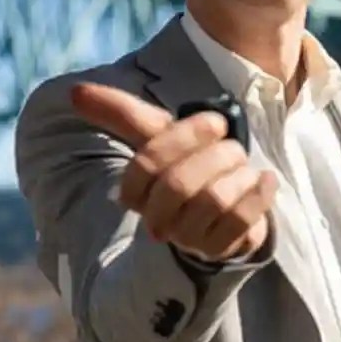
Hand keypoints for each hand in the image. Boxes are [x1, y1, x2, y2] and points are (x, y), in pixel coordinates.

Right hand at [70, 82, 276, 262]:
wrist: (224, 210)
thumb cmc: (187, 166)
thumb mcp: (160, 136)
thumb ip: (121, 114)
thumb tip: (75, 91)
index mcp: (137, 193)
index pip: (147, 165)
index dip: (184, 138)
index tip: (215, 122)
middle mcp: (159, 220)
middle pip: (179, 185)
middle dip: (214, 156)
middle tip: (233, 146)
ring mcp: (190, 240)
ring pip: (213, 201)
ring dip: (238, 173)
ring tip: (246, 165)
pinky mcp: (224, 250)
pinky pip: (242, 222)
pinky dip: (259, 194)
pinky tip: (264, 180)